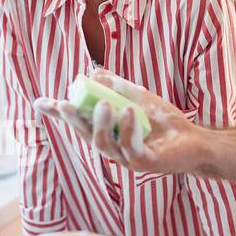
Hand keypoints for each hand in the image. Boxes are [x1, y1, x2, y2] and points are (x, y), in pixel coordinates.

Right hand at [35, 70, 205, 174]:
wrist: (196, 141)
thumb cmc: (166, 123)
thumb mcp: (139, 97)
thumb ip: (118, 87)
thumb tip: (95, 72)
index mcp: (108, 131)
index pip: (78, 123)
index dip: (58, 115)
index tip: (40, 102)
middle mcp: (112, 147)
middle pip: (86, 135)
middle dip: (73, 121)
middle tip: (64, 104)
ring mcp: (127, 158)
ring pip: (105, 144)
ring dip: (101, 124)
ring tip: (104, 104)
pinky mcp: (145, 164)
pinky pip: (131, 148)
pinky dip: (129, 129)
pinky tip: (129, 112)